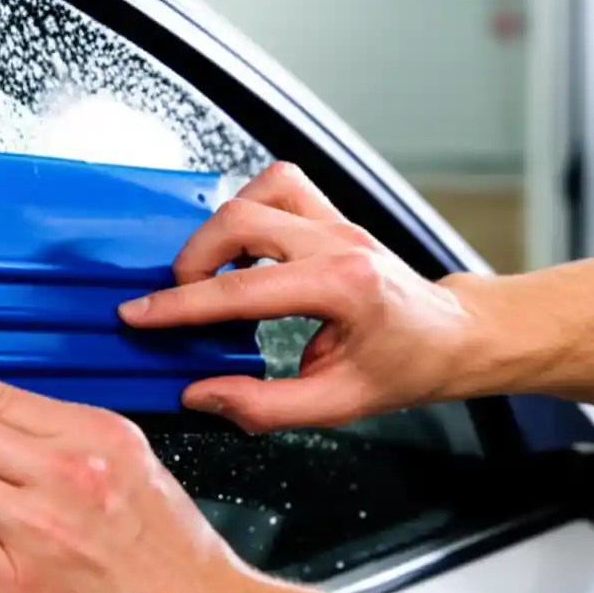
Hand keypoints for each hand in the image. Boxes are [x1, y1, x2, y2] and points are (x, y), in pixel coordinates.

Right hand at [119, 162, 478, 431]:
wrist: (453, 335)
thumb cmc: (408, 365)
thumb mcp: (338, 403)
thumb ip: (264, 405)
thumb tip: (203, 395)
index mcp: (343, 287)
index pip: (241, 289)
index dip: (180, 305)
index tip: (140, 314)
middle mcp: (338, 242)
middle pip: (240, 221)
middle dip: (193, 261)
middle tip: (181, 301)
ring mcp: (336, 221)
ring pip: (257, 190)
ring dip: (220, 230)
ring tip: (211, 273)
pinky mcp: (332, 214)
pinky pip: (278, 186)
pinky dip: (248, 210)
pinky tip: (242, 249)